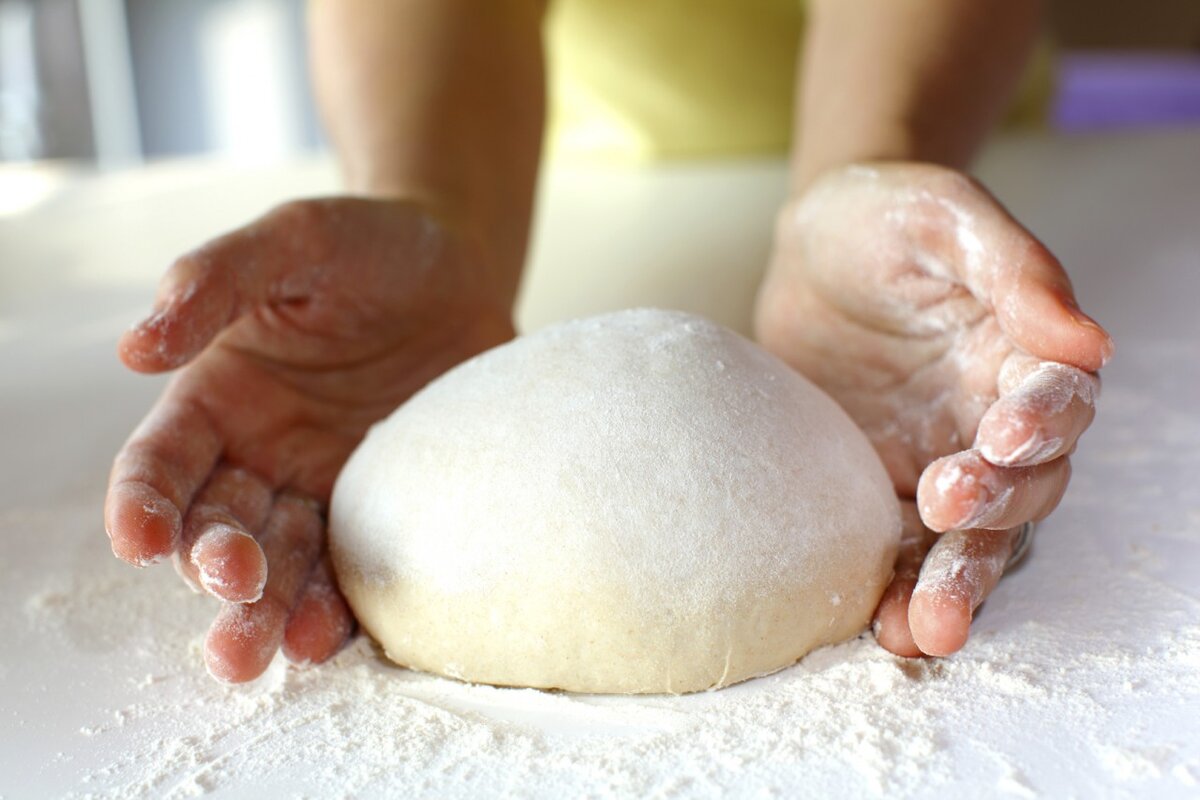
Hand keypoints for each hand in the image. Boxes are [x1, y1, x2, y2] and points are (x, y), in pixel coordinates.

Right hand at [105, 198, 514, 680]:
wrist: (459, 268)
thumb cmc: (367, 246)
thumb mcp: (293, 242)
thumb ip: (216, 281)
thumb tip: (135, 347)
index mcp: (217, 398)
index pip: (160, 463)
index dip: (142, 503)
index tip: (140, 540)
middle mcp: (260, 455)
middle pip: (217, 528)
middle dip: (215, 567)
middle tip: (235, 588)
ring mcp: (322, 488)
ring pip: (281, 565)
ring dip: (267, 611)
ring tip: (268, 650)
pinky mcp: (384, 508)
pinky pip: (353, 568)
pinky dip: (338, 607)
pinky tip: (330, 636)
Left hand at [755, 163, 1111, 656]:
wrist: (810, 250)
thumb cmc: (884, 220)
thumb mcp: (941, 216)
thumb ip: (1014, 268)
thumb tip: (1089, 342)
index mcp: (1022, 355)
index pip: (1054, 403)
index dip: (1039, 423)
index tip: (1001, 436)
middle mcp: (991, 421)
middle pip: (1022, 490)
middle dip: (993, 516)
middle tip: (948, 516)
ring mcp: (940, 462)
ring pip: (970, 540)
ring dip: (954, 583)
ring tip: (922, 629)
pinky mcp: (885, 488)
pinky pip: (900, 549)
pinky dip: (895, 590)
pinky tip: (880, 626)